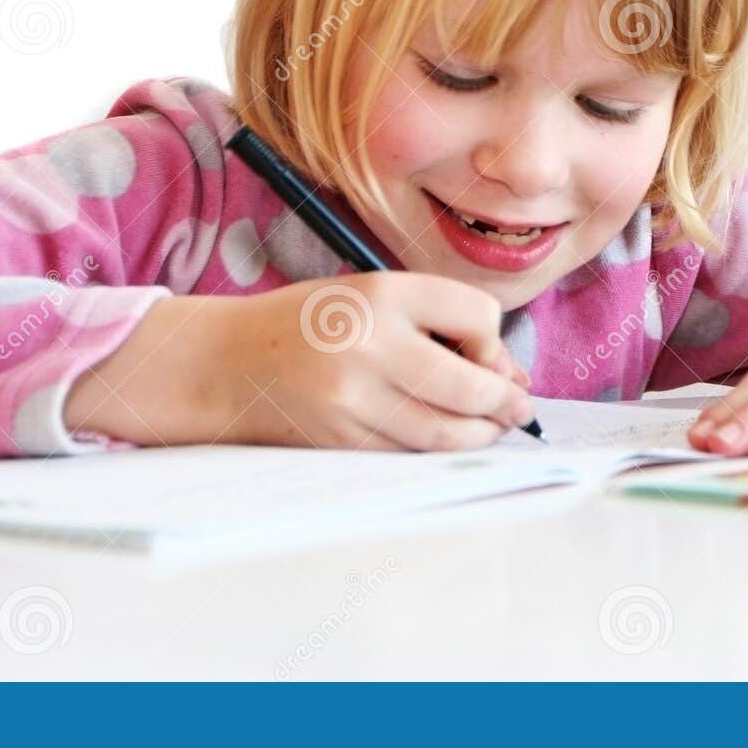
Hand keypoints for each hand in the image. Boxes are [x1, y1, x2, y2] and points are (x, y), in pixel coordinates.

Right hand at [65, 272, 533, 451]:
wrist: (228, 361)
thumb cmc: (311, 323)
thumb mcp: (371, 295)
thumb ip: (438, 323)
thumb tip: (510, 377)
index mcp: (380, 293)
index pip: (477, 314)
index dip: (493, 338)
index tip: (485, 349)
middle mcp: (368, 343)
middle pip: (470, 386)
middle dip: (504, 403)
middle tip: (519, 408)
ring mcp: (352, 399)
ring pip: (445, 432)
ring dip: (482, 435)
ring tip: (494, 428)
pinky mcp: (341, 441)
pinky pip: (411, 454)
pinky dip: (441, 452)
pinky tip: (450, 441)